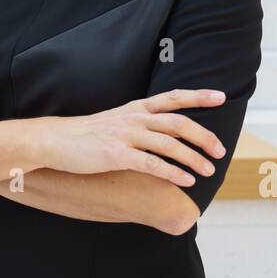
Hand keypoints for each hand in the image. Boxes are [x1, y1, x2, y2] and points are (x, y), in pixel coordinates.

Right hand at [39, 89, 227, 187]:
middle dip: (203, 136)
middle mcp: (134, 118)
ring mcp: (125, 135)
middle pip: (178, 122)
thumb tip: (163, 134)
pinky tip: (186, 181)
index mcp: (136, 108)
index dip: (198, 96)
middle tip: (221, 150)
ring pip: (169, 144)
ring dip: (193, 158)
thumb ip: (140, 123)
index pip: (173, 97)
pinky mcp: (116, 155)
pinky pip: (151, 164)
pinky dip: (172, 173)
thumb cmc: (87, 134)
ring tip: (208, 171)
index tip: (221, 97)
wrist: (55, 141)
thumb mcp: (116, 120)